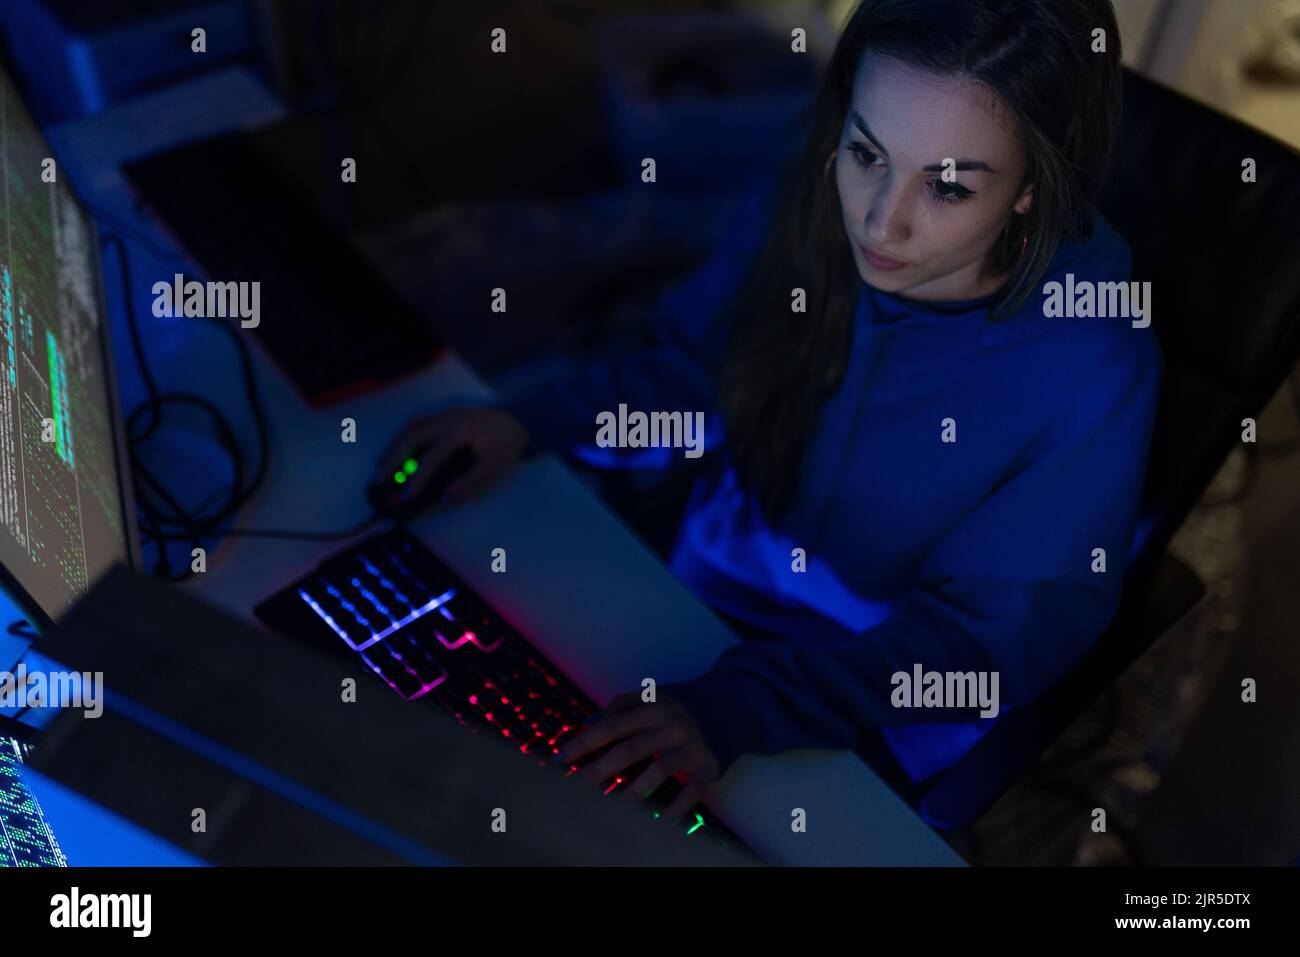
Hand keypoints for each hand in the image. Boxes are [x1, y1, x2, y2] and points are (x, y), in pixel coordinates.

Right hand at [378, 406, 529, 504]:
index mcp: (461, 429)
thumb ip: (470, 483)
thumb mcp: (495, 466)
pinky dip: (402, 440)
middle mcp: (447, 417)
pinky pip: (416, 425)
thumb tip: (444, 499)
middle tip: (378, 481)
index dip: (419, 477)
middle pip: (412, 435)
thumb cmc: (507, 444)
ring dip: (394, 447)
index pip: (433, 455)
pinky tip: (396, 453)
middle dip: (393, 458)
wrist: (520, 420)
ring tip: (381, 469)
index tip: (407, 496)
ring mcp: (444, 414)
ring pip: (411, 427)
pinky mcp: (443, 416)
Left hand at [555, 692, 720, 823]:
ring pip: (660, 768)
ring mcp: (691, 744)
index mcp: (653, 704)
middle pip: (629, 749)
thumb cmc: (680, 704)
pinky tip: (659, 821)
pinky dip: (676, 807)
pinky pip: (692, 790)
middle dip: (599, 771)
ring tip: (613, 807)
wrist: (731, 704)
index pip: (611, 725)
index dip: (583, 743)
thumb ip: (620, 706)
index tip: (560, 759)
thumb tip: (586, 725)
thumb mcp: (652, 694)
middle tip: (576, 789)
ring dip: (635, 790)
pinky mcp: (709, 764)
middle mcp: (671, 723)